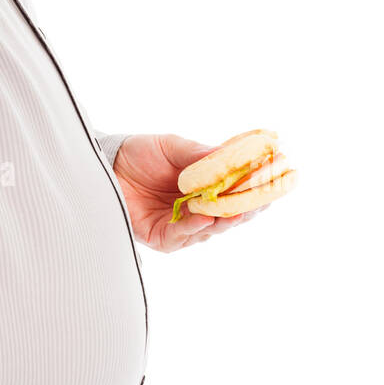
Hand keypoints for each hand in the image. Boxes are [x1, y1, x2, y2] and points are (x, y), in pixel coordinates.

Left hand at [112, 133, 267, 252]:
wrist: (105, 164)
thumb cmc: (141, 153)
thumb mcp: (174, 147)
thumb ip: (201, 155)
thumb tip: (235, 156)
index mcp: (205, 188)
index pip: (238, 193)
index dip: (258, 189)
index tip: (278, 179)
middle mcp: (197, 210)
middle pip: (230, 215)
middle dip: (249, 208)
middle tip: (265, 199)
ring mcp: (181, 226)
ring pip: (210, 228)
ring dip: (225, 219)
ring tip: (239, 209)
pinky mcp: (161, 237)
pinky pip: (181, 236)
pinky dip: (193, 226)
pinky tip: (204, 216)